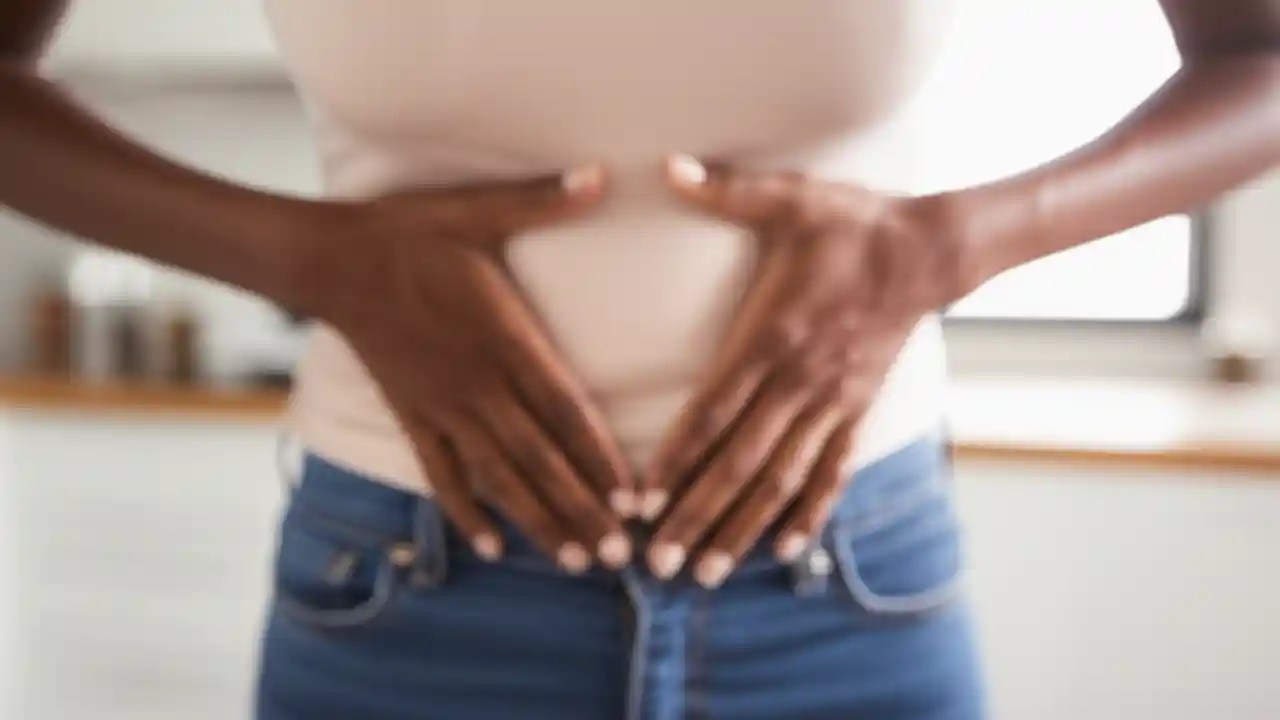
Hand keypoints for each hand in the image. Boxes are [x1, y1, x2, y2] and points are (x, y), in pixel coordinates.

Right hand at [302, 166, 636, 572]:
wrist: (330, 259)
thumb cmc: (409, 233)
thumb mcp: (477, 209)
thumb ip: (544, 201)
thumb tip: (604, 176)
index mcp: (503, 337)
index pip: (564, 409)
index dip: (599, 457)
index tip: (632, 498)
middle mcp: (477, 384)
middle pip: (539, 459)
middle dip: (581, 510)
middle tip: (619, 555)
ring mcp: (442, 406)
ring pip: (498, 477)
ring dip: (539, 522)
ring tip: (575, 563)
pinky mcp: (412, 415)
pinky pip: (442, 473)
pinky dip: (466, 512)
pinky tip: (491, 546)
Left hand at [641, 155, 981, 586]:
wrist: (929, 250)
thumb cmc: (851, 224)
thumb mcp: (791, 197)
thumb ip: (727, 190)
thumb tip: (668, 167)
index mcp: (773, 336)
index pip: (714, 411)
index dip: (677, 460)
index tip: (643, 503)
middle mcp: (800, 381)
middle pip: (741, 462)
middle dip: (697, 515)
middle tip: (658, 562)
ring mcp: (832, 403)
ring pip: (781, 480)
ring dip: (742, 528)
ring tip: (706, 572)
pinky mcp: (856, 411)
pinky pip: (830, 471)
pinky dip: (808, 512)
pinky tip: (785, 550)